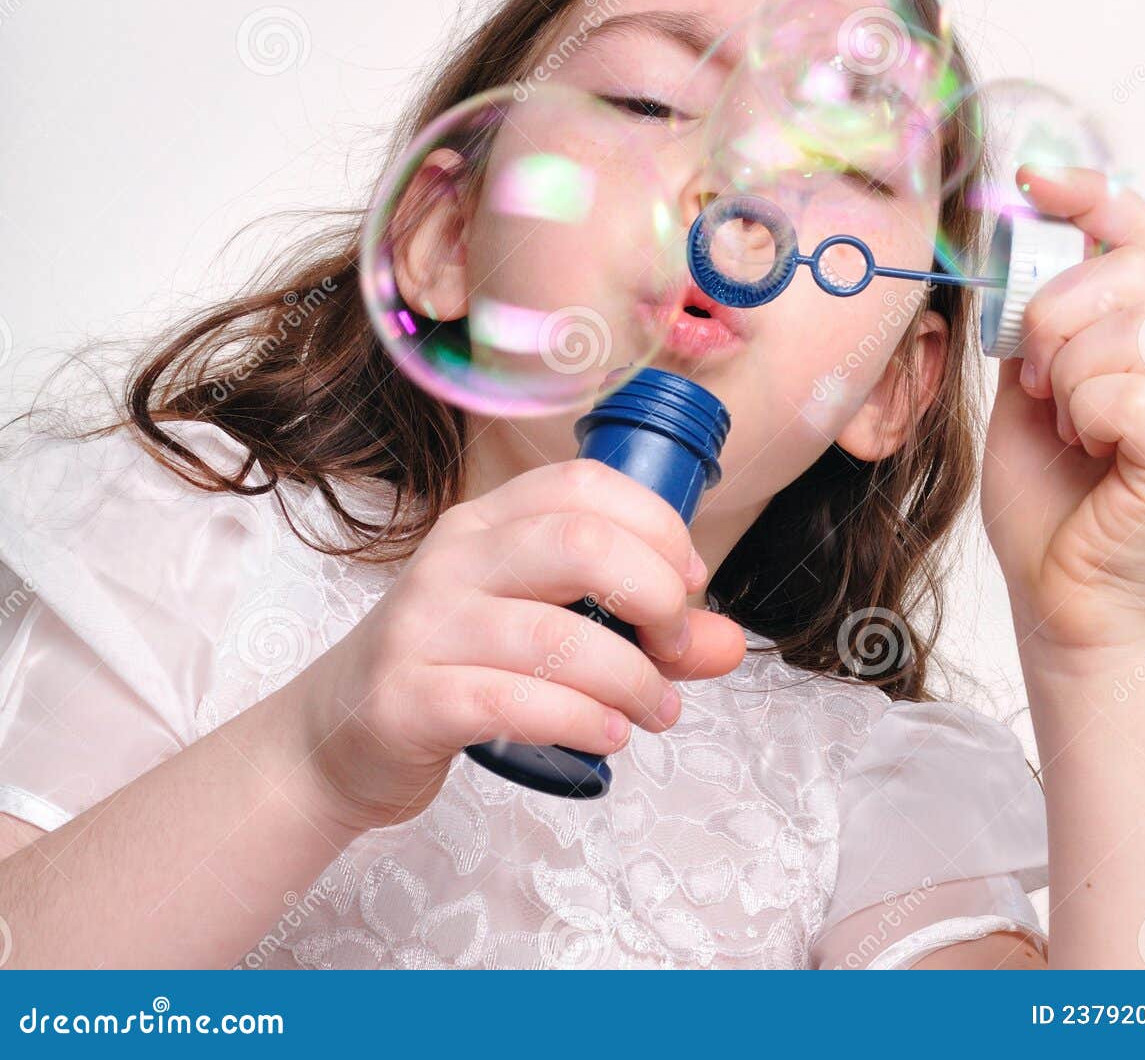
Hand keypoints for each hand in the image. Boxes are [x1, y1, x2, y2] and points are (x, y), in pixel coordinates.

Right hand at [286, 460, 746, 832]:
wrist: (335, 737)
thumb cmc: (457, 669)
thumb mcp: (547, 633)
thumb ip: (641, 633)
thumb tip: (731, 642)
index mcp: (489, 522)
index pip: (584, 485)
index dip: (656, 525)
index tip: (689, 582)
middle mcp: (454, 558)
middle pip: (579, 542)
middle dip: (654, 594)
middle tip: (674, 647)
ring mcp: (424, 625)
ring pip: (554, 634)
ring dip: (630, 678)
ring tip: (655, 712)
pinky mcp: (408, 697)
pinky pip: (510, 701)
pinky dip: (578, 719)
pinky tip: (608, 735)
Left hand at [980, 166, 1144, 662]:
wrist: (1060, 599)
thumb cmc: (1048, 498)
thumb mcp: (1026, 387)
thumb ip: (1036, 322)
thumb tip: (1018, 249)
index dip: (1095, 197)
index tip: (1035, 181)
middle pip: (1131, 271)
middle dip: (1053, 312)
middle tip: (1032, 377)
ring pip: (1128, 329)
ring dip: (1064, 374)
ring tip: (1065, 424)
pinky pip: (1131, 390)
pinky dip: (1085, 412)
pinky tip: (1087, 449)